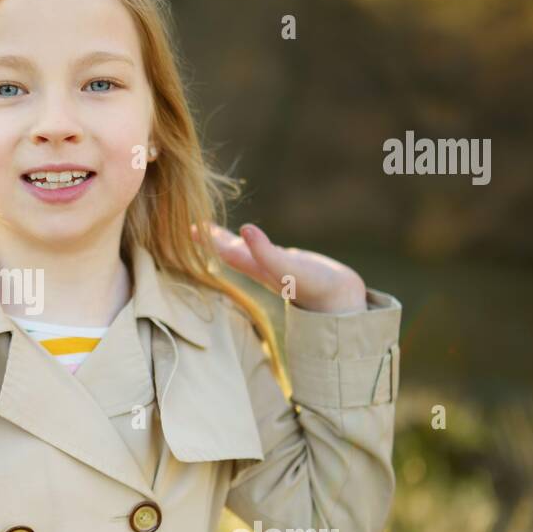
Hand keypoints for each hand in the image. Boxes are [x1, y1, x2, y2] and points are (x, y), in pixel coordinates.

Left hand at [195, 223, 367, 313]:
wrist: (343, 303)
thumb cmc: (316, 288)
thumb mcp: (288, 268)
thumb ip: (265, 251)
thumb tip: (244, 229)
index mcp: (255, 268)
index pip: (223, 252)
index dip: (206, 241)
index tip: (189, 228)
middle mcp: (262, 268)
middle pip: (230, 252)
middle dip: (212, 241)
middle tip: (192, 228)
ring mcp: (276, 267)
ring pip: (246, 252)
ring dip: (230, 241)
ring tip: (216, 232)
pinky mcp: (292, 265)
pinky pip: (264, 251)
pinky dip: (255, 243)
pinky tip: (256, 240)